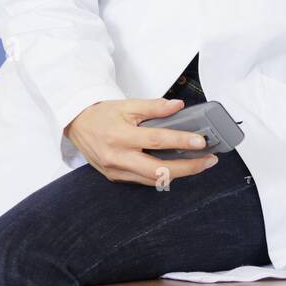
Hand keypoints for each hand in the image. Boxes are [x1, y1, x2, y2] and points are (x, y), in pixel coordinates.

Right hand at [64, 96, 218, 186]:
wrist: (77, 125)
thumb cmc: (102, 114)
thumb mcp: (127, 104)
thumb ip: (154, 107)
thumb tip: (178, 106)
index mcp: (120, 136)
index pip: (157, 140)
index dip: (181, 141)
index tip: (201, 142)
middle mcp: (118, 157)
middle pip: (159, 170)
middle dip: (187, 168)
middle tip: (208, 161)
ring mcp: (116, 170)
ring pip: (153, 180)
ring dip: (178, 174)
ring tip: (198, 164)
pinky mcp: (116, 177)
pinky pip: (143, 181)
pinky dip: (162, 176)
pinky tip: (176, 168)